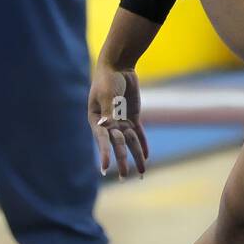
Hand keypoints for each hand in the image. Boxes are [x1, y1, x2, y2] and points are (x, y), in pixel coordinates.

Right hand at [89, 59, 148, 178]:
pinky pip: (138, 133)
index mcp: (96, 120)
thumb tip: (108, 126)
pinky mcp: (133, 116)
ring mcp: (121, 121)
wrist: (118, 66)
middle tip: (125, 177)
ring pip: (130, 142)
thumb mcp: (106, 94)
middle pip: (117, 145)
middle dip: (122, 161)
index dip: (104, 154)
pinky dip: (143, 144)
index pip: (102, 140)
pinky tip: (146, 156)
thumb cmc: (107, 79)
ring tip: (142, 173)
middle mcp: (108, 124)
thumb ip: (109, 111)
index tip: (105, 168)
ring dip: (136, 156)